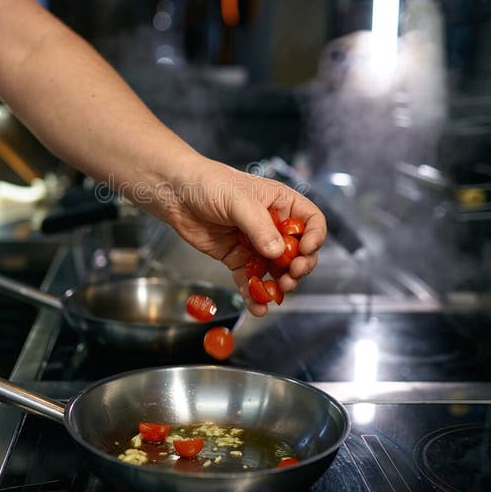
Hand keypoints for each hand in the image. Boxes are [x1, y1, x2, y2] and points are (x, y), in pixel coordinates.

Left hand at [161, 158, 326, 315]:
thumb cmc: (209, 184)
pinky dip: (255, 294)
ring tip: (275, 294)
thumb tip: (277, 252)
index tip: (305, 251)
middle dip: (298, 267)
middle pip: (298, 251)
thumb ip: (259, 226)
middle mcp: (272, 224)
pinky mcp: (237, 258)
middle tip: (291, 276)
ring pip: (277, 269)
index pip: (311, 221)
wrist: (176, 194)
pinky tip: (259, 307)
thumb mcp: (238, 200)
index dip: (314, 238)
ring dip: (280, 284)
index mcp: (281, 203)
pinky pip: (251, 279)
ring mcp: (255, 243)